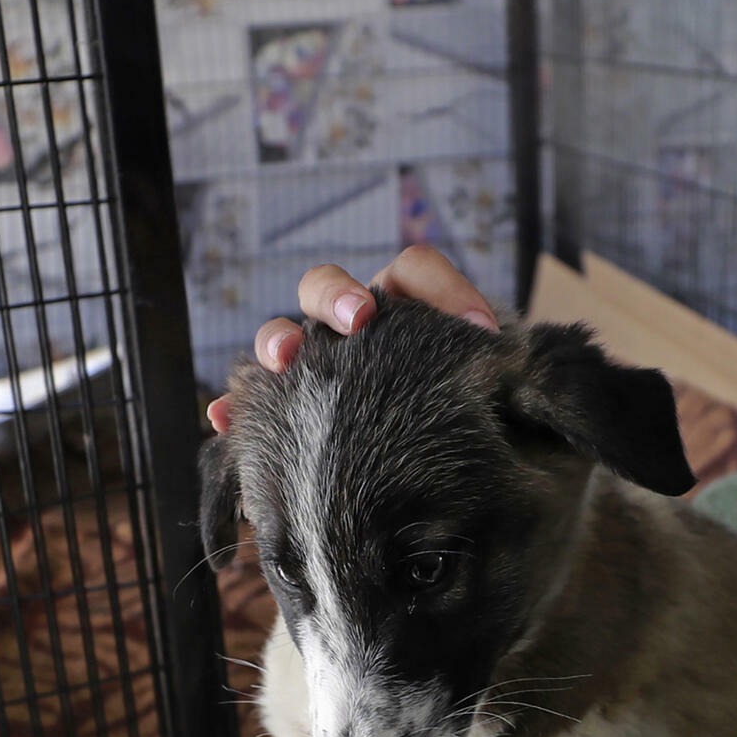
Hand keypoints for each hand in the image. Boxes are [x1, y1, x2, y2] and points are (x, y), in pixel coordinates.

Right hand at [207, 246, 497, 433]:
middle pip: (328, 286)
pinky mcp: (285, 404)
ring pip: (281, 332)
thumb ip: (510, 372)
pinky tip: (226, 418)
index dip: (445, 290)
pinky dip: (237, 406)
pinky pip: (251, 399)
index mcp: (406, 304)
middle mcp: (352, 324)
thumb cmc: (478, 417)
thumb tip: (511, 351)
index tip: (477, 331)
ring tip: (282, 360)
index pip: (417, 269)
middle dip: (339, 296)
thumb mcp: (502, 392)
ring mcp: (313, 360)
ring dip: (277, 339)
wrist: (451, 468)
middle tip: (358, 319)